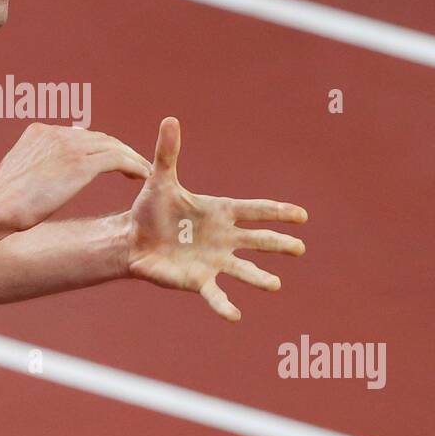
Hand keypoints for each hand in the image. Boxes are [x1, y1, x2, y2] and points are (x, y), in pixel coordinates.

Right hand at [0, 123, 151, 231]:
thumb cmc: (2, 202)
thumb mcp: (16, 174)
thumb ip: (33, 164)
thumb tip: (41, 172)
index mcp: (40, 132)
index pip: (79, 135)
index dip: (99, 147)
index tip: (111, 158)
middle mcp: (57, 133)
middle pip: (100, 138)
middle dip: (120, 150)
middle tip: (136, 163)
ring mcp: (70, 147)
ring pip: (113, 147)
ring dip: (132, 158)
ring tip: (144, 171)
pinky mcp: (81, 164)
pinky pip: (118, 160)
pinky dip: (134, 166)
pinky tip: (144, 177)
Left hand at [126, 117, 306, 321]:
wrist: (132, 239)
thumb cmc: (151, 210)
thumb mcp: (160, 180)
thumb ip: (168, 153)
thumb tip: (169, 119)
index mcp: (220, 212)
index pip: (255, 210)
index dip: (278, 212)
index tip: (302, 216)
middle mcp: (223, 238)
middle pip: (258, 240)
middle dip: (278, 244)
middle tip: (299, 248)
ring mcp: (214, 260)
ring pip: (243, 270)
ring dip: (258, 277)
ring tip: (274, 285)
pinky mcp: (198, 280)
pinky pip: (215, 295)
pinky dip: (225, 306)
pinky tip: (235, 316)